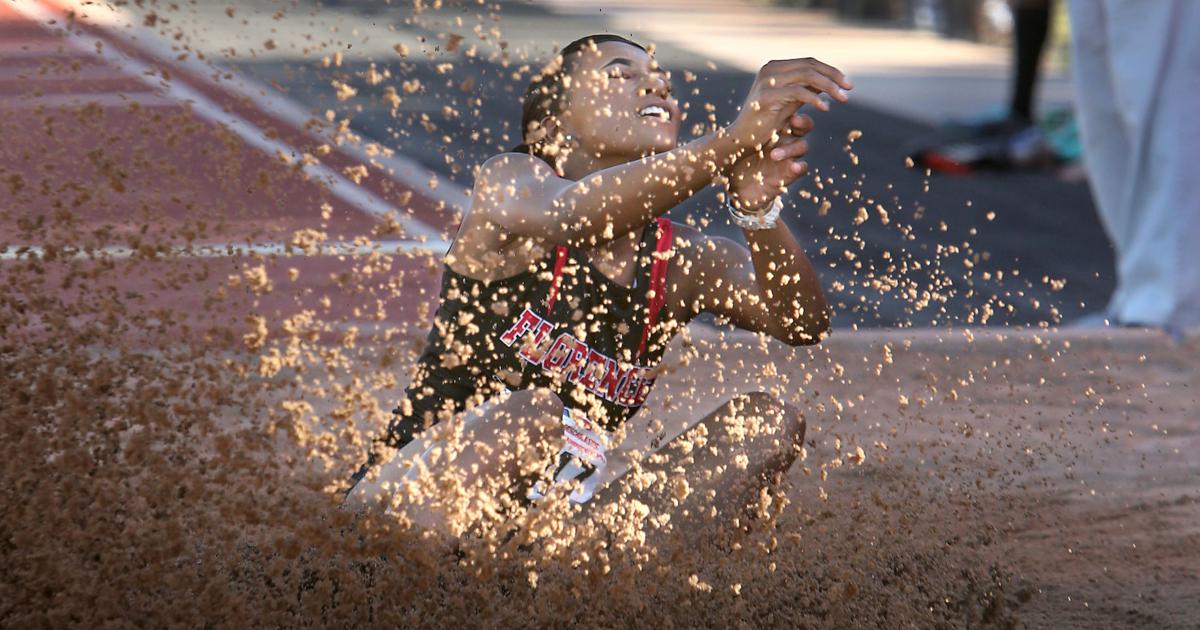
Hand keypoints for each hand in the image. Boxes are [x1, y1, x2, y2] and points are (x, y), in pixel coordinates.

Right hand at [724, 57, 850, 153]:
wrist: (743, 139)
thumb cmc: (767, 123)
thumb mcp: (790, 102)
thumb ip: (806, 89)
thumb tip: (831, 81)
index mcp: (775, 67)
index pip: (809, 62)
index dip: (831, 71)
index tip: (848, 84)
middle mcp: (770, 69)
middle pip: (810, 65)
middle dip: (834, 77)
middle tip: (850, 90)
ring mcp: (767, 81)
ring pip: (807, 76)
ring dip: (829, 87)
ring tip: (843, 99)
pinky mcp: (767, 96)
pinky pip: (798, 92)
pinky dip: (815, 99)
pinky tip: (826, 108)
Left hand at [727, 114, 813, 210]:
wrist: (738, 190)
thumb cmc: (736, 164)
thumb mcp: (734, 147)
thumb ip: (735, 134)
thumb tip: (720, 125)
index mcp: (772, 130)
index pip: (787, 114)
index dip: (787, 108)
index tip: (781, 106)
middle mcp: (784, 141)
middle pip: (803, 126)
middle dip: (801, 122)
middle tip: (793, 121)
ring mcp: (789, 157)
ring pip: (802, 146)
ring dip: (791, 148)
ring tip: (774, 155)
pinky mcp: (789, 174)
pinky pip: (801, 168)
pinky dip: (799, 167)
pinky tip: (794, 166)